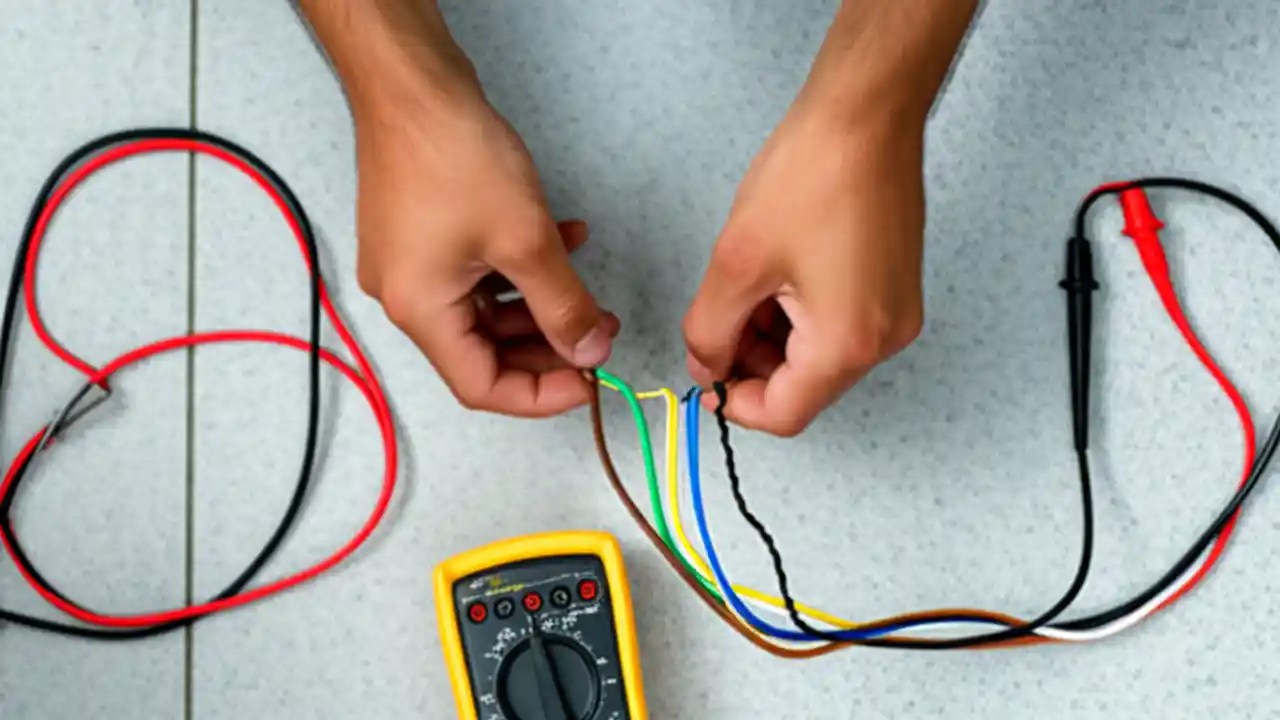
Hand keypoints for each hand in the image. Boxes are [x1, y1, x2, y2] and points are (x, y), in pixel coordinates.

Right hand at [350, 59, 617, 416]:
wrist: (413, 84)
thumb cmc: (456, 157)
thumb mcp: (525, 241)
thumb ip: (563, 306)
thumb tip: (590, 352)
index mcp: (421, 311)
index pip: (481, 386)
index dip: (540, 395)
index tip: (589, 383)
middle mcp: (406, 297)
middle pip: (483, 351)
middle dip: (547, 348)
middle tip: (599, 336)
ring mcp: (410, 264)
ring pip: (486, 311)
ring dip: (539, 307)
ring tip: (591, 296)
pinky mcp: (420, 234)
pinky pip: (477, 272)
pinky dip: (520, 269)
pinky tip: (566, 242)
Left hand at [683, 104, 925, 435]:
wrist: (866, 115)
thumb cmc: (808, 178)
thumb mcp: (736, 263)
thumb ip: (709, 331)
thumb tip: (705, 367)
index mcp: (847, 344)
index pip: (785, 414)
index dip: (734, 404)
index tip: (703, 376)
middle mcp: (883, 341)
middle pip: (806, 388)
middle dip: (752, 365)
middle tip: (718, 321)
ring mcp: (896, 315)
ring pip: (821, 358)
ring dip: (774, 340)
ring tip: (746, 287)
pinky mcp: (896, 289)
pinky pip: (842, 328)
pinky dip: (802, 318)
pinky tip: (777, 277)